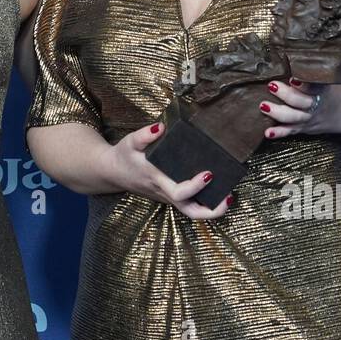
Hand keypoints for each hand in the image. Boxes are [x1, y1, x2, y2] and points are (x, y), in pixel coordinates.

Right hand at [98, 122, 231, 220]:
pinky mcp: (169, 196)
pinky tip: (217, 191)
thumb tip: (161, 127)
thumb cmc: (123, 156)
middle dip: (212, 210)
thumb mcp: (130, 142)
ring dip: (212, 210)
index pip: (179, 192)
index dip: (196, 186)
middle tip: (229, 196)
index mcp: (156, 180)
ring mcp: (167, 197)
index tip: (209, 173)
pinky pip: (189, 205)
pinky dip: (205, 203)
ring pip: (191, 212)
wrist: (111, 172)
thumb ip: (145, 135)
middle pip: (190, 211)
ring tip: (229, 196)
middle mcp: (164, 192)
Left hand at [260, 78, 340, 139]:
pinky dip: (279, 133)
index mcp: (323, 91)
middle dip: (286, 94)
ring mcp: (309, 119)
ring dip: (277, 113)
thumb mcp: (327, 80)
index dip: (304, 85)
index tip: (293, 78)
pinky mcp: (303, 128)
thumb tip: (291, 57)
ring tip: (263, 106)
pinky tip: (267, 132)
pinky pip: (290, 131)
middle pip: (301, 102)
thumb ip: (311, 73)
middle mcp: (316, 106)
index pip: (315, 88)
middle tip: (272, 86)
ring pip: (293, 118)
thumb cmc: (331, 91)